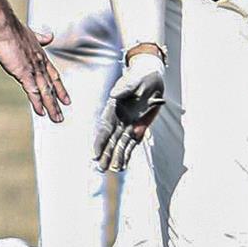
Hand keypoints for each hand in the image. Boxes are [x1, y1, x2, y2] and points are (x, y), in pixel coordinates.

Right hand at [0, 19, 70, 121]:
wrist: (4, 25)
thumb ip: (41, 37)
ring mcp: (33, 69)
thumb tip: (49, 36)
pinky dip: (37, 103)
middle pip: (52, 86)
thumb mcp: (30, 33)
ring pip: (45, 91)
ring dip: (51, 106)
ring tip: (56, 118)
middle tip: (62, 115)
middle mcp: (40, 64)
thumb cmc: (13, 29)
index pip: (54, 75)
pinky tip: (40, 112)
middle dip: (58, 102)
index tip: (66, 98)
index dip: (60, 88)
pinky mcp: (23, 73)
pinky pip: (33, 91)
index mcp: (41, 55)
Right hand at [93, 51, 165, 171]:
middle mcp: (119, 118)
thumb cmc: (141, 76)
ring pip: (120, 144)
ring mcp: (128, 124)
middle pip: (111, 140)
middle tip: (101, 168)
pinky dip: (127, 154)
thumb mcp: (134, 80)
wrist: (151, 76)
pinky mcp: (139, 127)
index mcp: (113, 108)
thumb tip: (115, 95)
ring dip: (116, 157)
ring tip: (114, 170)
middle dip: (106, 154)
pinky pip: (132, 143)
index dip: (99, 142)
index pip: (104, 128)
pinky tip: (123, 164)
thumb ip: (126, 88)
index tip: (95, 154)